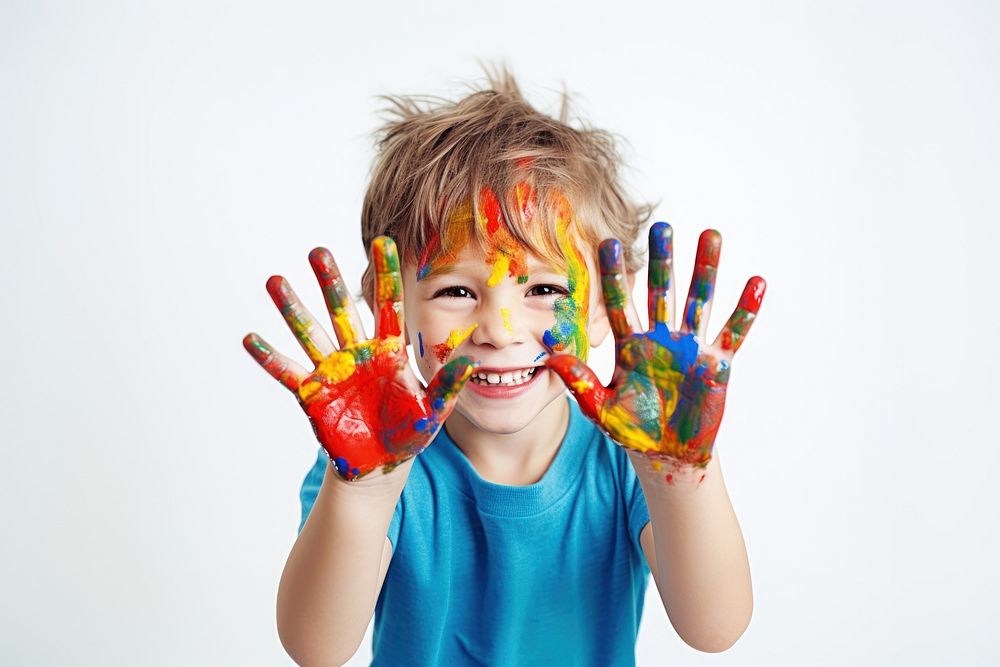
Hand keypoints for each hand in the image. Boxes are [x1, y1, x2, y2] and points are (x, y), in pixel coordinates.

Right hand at [243, 237, 476, 480]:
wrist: (380, 465)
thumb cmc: (408, 433)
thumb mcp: (433, 411)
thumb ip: (448, 386)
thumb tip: (472, 362)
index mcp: (388, 351)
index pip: (387, 305)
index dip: (385, 274)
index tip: (383, 241)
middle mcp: (357, 353)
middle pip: (342, 311)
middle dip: (330, 282)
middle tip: (317, 251)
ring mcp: (332, 371)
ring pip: (311, 333)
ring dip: (292, 309)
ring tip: (275, 281)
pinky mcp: (312, 394)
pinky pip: (287, 373)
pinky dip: (269, 358)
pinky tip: (251, 338)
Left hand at [546, 223, 765, 466]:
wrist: (665, 455)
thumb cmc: (632, 430)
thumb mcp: (600, 407)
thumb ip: (579, 381)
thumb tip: (550, 356)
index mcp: (630, 345)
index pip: (620, 304)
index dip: (614, 276)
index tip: (608, 243)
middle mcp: (660, 339)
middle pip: (661, 291)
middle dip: (662, 260)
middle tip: (662, 226)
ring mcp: (689, 348)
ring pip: (698, 301)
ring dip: (706, 269)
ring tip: (712, 235)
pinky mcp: (716, 364)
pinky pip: (732, 333)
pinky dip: (745, 310)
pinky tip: (756, 283)